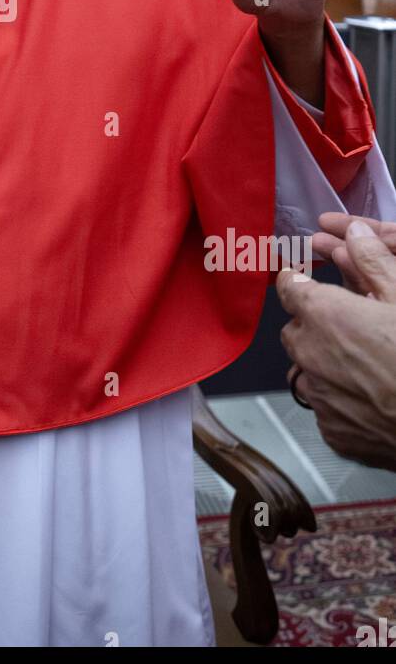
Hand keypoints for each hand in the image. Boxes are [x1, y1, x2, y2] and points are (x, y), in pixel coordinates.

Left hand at [276, 221, 395, 472]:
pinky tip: (371, 398)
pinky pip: (325, 407)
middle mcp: (310, 353)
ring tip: (365, 366)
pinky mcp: (332, 431)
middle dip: (315, 326)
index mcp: (325, 314)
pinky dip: (340, 400)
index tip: (305, 282)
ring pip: (306, 371)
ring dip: (325, 365)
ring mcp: (319, 396)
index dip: (299, 282)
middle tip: (350, 328)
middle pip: (296, 331)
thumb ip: (374, 262)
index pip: (289, 287)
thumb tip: (356, 232)